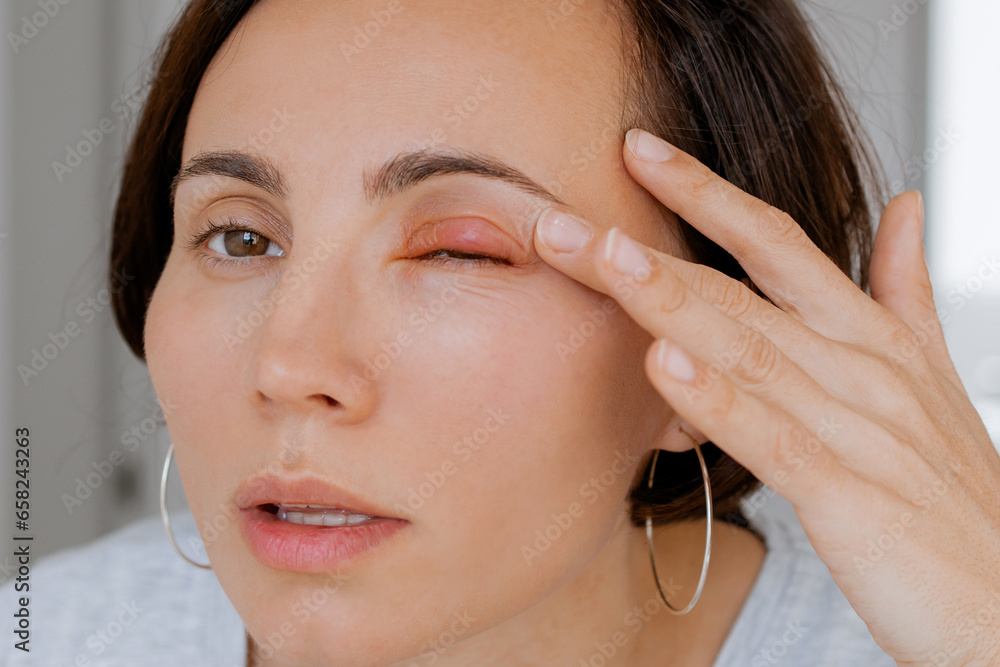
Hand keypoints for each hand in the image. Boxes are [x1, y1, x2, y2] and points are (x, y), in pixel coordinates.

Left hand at [531, 128, 999, 665]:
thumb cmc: (955, 490)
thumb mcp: (931, 374)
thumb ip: (903, 290)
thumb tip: (904, 204)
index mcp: (870, 335)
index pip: (777, 243)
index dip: (705, 193)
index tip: (639, 151)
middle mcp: (860, 368)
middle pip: (736, 290)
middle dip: (646, 252)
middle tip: (562, 219)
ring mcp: (858, 429)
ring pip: (747, 350)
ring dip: (669, 303)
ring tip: (605, 258)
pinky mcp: (853, 498)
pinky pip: (774, 439)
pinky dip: (718, 403)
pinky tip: (662, 367)